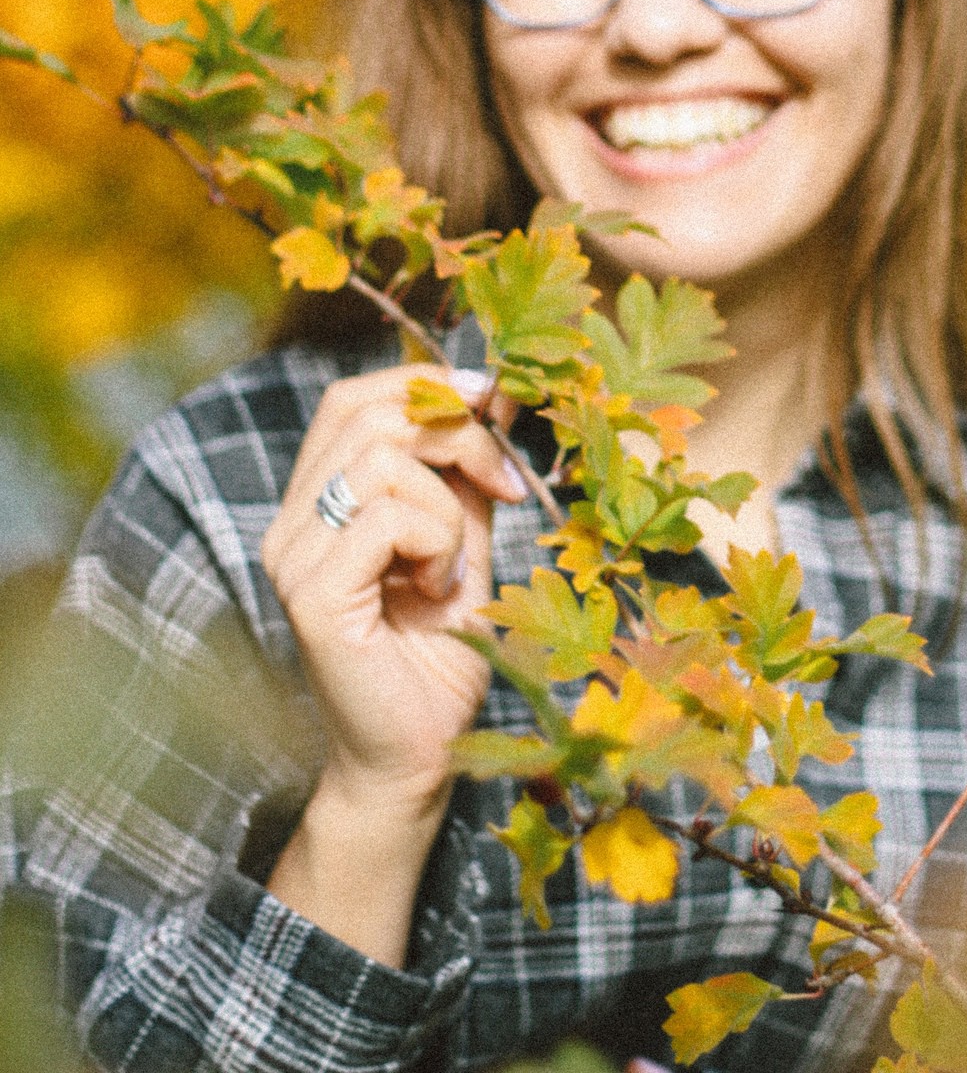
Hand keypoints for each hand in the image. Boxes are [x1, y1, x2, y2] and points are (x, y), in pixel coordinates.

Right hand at [260, 362, 527, 815]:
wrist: (419, 754)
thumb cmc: (441, 653)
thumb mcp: (466, 540)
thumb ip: (469, 472)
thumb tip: (499, 390)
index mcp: (318, 503)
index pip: (352, 399)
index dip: (424, 382)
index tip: (493, 400)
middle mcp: (291, 522)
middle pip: (372, 414)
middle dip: (458, 434)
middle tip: (505, 485)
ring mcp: (291, 556)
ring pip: (382, 457)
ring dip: (448, 506)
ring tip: (451, 567)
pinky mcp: (309, 593)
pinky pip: (386, 517)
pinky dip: (437, 543)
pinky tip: (436, 591)